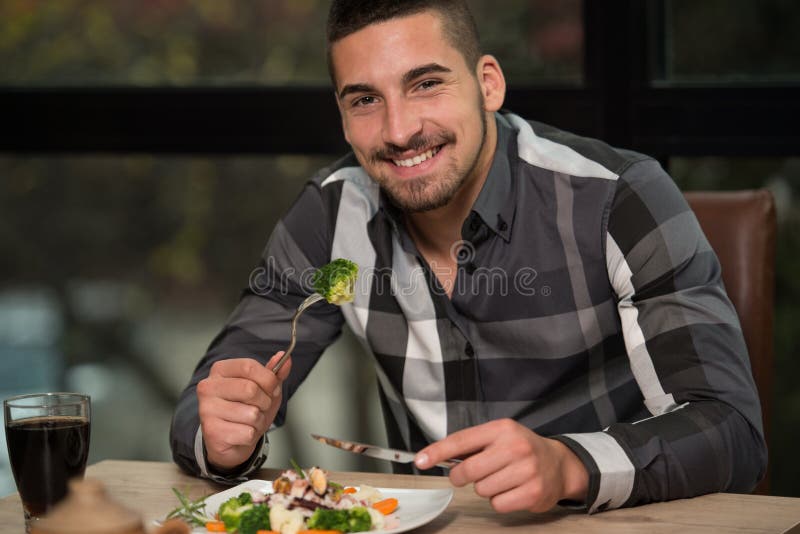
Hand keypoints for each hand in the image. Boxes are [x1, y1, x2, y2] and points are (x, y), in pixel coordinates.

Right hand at [197, 352, 291, 469]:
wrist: (232, 441)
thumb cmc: (247, 410)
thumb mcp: (264, 388)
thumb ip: (274, 373)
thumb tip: (284, 358)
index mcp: (220, 370)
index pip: (248, 366)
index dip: (268, 379)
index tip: (272, 388)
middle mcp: (209, 387)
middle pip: (250, 389)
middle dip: (265, 402)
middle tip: (260, 407)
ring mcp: (207, 409)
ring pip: (251, 414)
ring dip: (258, 421)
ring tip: (249, 421)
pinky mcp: (212, 431)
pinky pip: (247, 432)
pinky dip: (251, 435)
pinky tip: (241, 433)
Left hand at [415, 418, 587, 512]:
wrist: (558, 464)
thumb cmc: (521, 449)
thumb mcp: (499, 436)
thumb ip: (471, 444)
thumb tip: (436, 456)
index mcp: (502, 428)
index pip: (461, 440)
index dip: (438, 452)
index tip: (420, 460)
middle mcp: (515, 446)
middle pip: (468, 470)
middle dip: (462, 477)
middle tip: (470, 475)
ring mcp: (526, 470)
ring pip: (482, 489)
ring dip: (486, 488)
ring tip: (501, 479)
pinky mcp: (533, 492)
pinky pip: (498, 504)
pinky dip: (500, 501)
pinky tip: (511, 490)